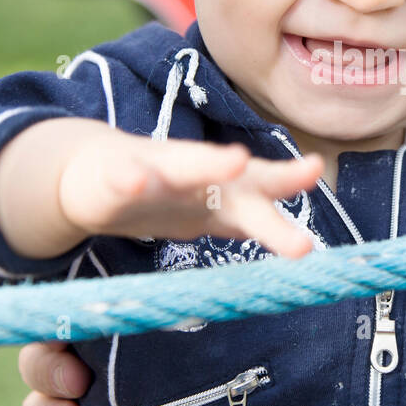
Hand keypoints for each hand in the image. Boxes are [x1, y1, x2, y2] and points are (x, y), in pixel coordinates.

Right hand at [57, 132, 323, 257]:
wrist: (88, 174)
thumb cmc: (164, 193)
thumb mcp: (211, 210)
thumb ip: (252, 219)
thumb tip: (303, 245)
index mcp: (221, 189)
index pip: (264, 184)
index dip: (290, 177)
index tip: (317, 168)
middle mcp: (196, 174)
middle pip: (240, 180)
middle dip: (277, 178)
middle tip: (312, 171)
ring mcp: (154, 173)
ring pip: (185, 166)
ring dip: (210, 163)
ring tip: (237, 160)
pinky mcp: (110, 182)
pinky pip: (121, 182)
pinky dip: (129, 181)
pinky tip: (135, 183)